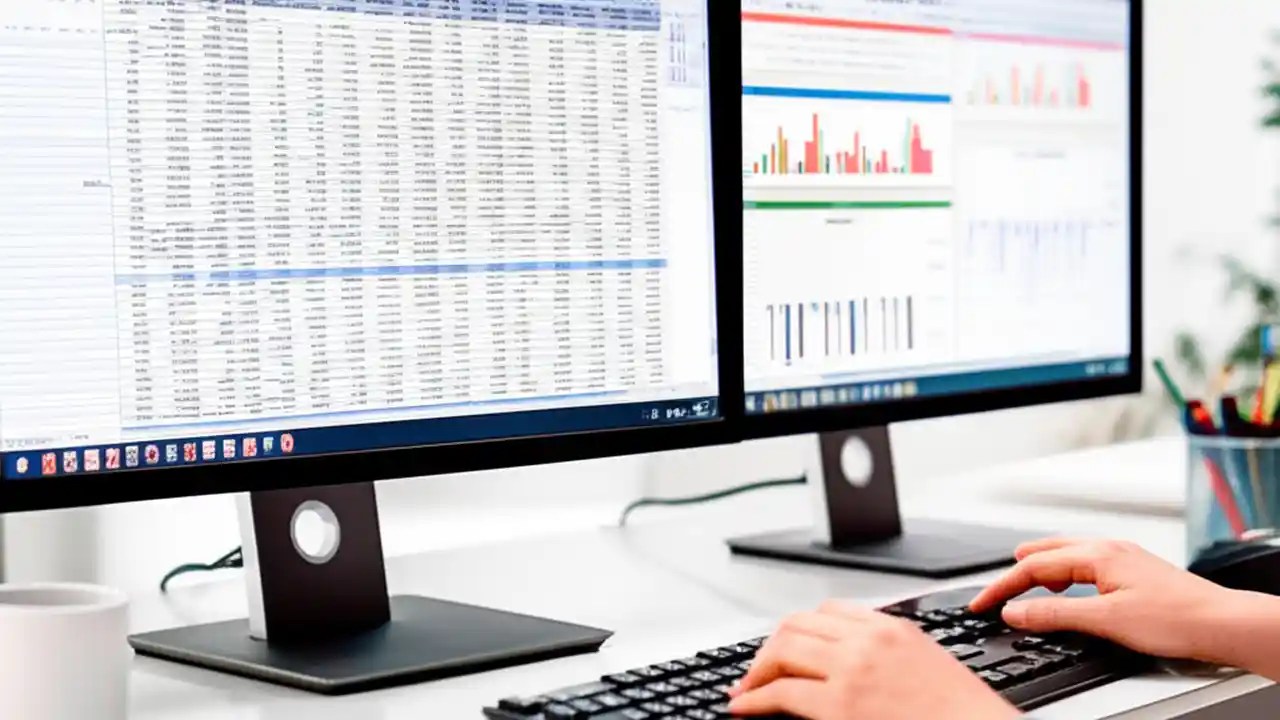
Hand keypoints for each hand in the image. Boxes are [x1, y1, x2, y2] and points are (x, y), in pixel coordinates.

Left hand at [728, 600, 1018, 719]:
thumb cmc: (962, 715)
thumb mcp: (931, 668)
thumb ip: (891, 657)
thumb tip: (852, 668)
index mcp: (894, 629)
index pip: (830, 612)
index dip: (799, 630)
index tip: (785, 647)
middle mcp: (870, 641)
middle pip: (798, 625)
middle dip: (770, 648)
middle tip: (756, 671)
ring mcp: (853, 669)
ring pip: (783, 651)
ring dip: (757, 671)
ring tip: (746, 690)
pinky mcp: (841, 704)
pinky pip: (781, 692)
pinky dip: (754, 699)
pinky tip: (745, 707)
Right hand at [969, 538, 1238, 662]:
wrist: (1221, 623)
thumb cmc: (1175, 618)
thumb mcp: (1104, 620)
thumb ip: (1054, 615)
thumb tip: (1015, 611)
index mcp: (1096, 554)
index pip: (1033, 566)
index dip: (1003, 586)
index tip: (984, 603)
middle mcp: (1108, 549)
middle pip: (1046, 552)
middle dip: (1016, 571)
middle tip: (995, 590)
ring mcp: (1122, 557)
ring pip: (1067, 556)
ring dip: (1040, 569)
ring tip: (1023, 583)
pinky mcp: (1133, 570)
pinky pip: (1085, 564)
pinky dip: (1063, 574)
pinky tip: (1067, 589)